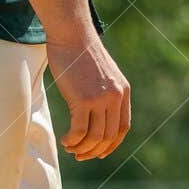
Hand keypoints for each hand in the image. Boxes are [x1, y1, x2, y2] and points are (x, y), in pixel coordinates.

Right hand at [45, 30, 130, 160]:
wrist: (71, 34)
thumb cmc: (80, 52)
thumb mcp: (101, 74)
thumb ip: (104, 93)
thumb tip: (96, 115)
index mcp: (123, 92)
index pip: (122, 129)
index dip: (111, 145)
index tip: (98, 152)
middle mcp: (115, 97)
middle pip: (109, 137)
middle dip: (94, 151)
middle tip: (79, 155)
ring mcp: (100, 99)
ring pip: (94, 137)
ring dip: (81, 148)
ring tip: (70, 148)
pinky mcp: (83, 99)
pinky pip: (79, 131)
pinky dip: (72, 141)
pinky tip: (65, 141)